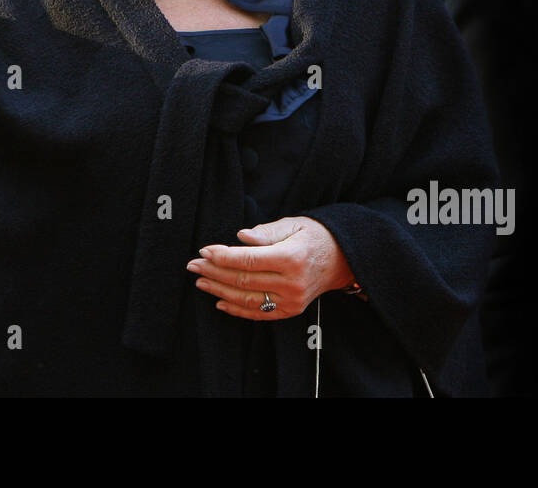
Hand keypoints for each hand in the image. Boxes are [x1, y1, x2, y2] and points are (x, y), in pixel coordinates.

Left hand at [187, 216, 354, 320]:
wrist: (344, 258)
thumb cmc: (315, 236)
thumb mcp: (293, 224)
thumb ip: (266, 232)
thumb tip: (240, 237)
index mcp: (292, 257)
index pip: (248, 260)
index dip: (223, 257)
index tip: (204, 251)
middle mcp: (292, 283)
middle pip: (244, 280)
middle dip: (214, 273)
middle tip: (193, 266)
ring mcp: (292, 300)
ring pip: (248, 299)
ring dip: (220, 292)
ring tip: (201, 282)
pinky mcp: (292, 311)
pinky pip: (259, 313)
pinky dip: (237, 310)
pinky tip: (220, 302)